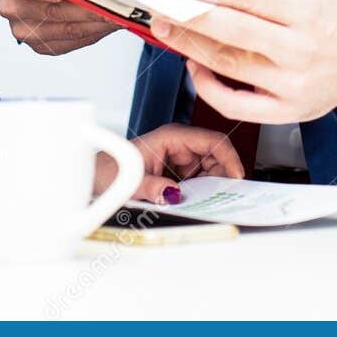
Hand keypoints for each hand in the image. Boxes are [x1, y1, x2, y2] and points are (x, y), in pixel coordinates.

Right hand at [0, 0, 119, 53]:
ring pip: (65, 29)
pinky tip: (107, 23)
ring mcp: (23, 29)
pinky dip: (92, 32)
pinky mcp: (39, 45)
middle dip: (84, 7)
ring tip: (116, 14)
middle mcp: (10, 6)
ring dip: (94, 22)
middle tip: (108, 3)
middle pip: (49, 11)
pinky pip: (70, 42)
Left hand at [93, 124, 244, 203]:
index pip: (212, 140)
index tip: (237, 176)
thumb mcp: (131, 180)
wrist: (99, 176)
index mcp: (172, 136)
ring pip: (212, 167)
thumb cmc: (112, 170)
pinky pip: (201, 178)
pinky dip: (205, 190)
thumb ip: (152, 187)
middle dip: (224, 174)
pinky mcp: (180, 170)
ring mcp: (182, 156)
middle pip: (217, 154)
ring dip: (215, 184)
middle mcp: (180, 144)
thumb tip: (173, 194)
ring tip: (213, 200)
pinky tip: (201, 201)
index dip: (229, 157)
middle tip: (228, 195)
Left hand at [153, 0, 336, 124]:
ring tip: (169, 31)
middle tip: (162, 8)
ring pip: (229, 65)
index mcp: (304, 8)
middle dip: (189, 18)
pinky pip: (236, 105)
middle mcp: (299, 47)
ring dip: (191, 47)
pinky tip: (195, 67)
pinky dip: (208, 89)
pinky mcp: (285, 111)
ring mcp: (291, 83)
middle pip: (232, 31)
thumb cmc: (328, 16)